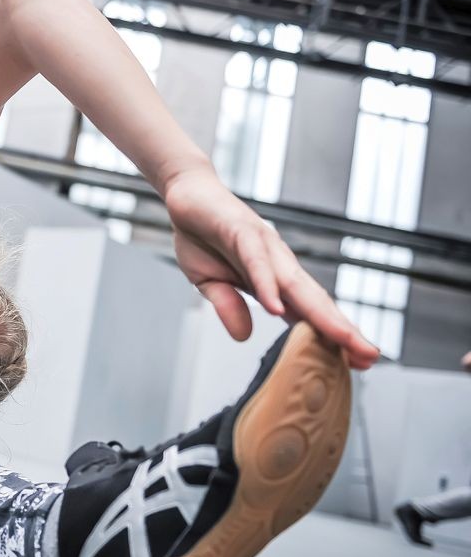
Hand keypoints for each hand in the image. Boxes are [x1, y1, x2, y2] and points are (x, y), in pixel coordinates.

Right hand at [164, 170, 379, 369]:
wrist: (188, 194)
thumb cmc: (203, 236)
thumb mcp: (210, 284)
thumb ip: (229, 307)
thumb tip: (245, 336)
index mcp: (273, 278)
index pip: (309, 312)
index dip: (333, 336)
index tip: (358, 362)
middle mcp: (278, 262)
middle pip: (315, 301)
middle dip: (343, 330)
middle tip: (369, 357)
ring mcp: (263, 246)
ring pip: (296, 284)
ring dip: (320, 311)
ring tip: (342, 337)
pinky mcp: (241, 231)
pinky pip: (257, 262)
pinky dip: (268, 285)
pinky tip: (276, 309)